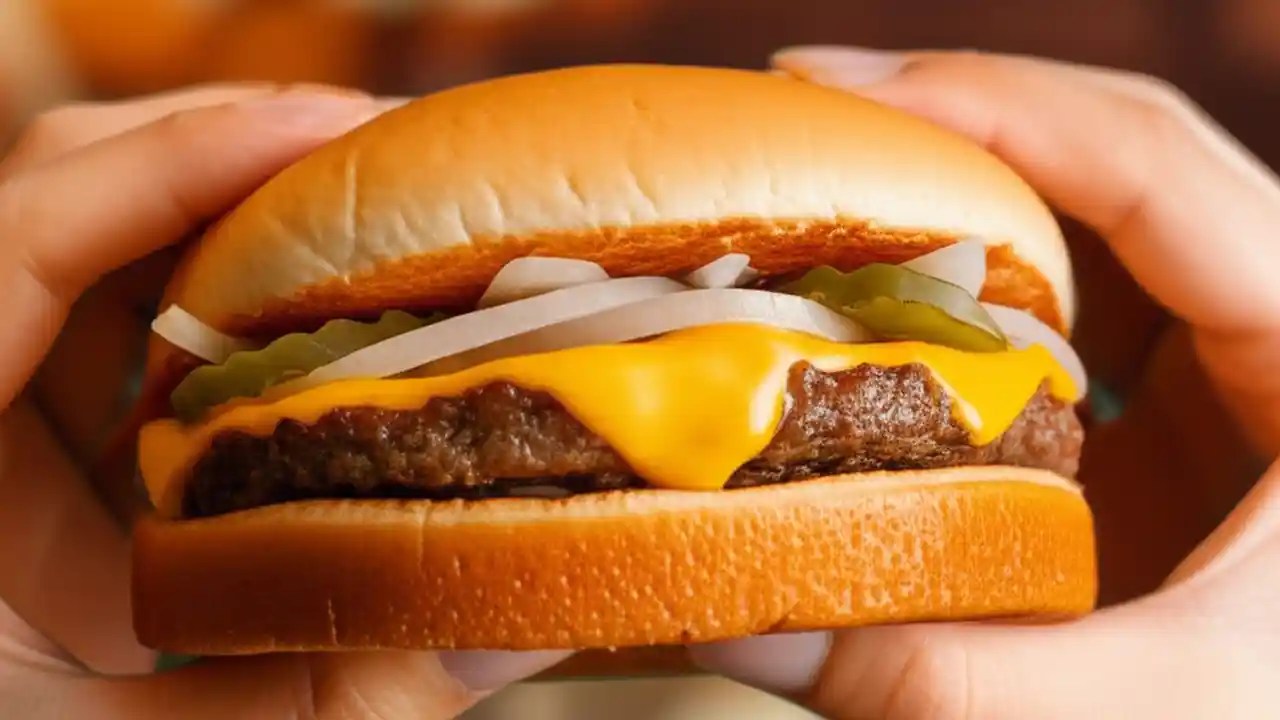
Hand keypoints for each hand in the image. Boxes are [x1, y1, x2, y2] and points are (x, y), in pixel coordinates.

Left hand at [0, 86, 567, 718]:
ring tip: (379, 231)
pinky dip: (227, 316)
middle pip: (57, 205)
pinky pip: (116, 340)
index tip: (340, 126)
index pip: (14, 239)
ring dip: (241, 227)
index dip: (181, 157)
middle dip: (233, 163)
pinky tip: (324, 337)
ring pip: (91, 257)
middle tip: (393, 169)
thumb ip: (344, 688)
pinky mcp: (23, 476)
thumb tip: (531, 599)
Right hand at [690, 48, 1279, 718]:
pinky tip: (880, 304)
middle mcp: (1273, 316)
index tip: (835, 89)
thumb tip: (744, 621)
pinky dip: (962, 288)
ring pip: (1082, 224)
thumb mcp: (1170, 703)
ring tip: (822, 196)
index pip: (1152, 163)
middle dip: (946, 125)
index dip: (991, 104)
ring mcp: (1223, 359)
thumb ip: (960, 677)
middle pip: (1106, 162)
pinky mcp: (1173, 408)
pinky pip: (1064, 303)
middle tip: (797, 115)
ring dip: (949, 199)